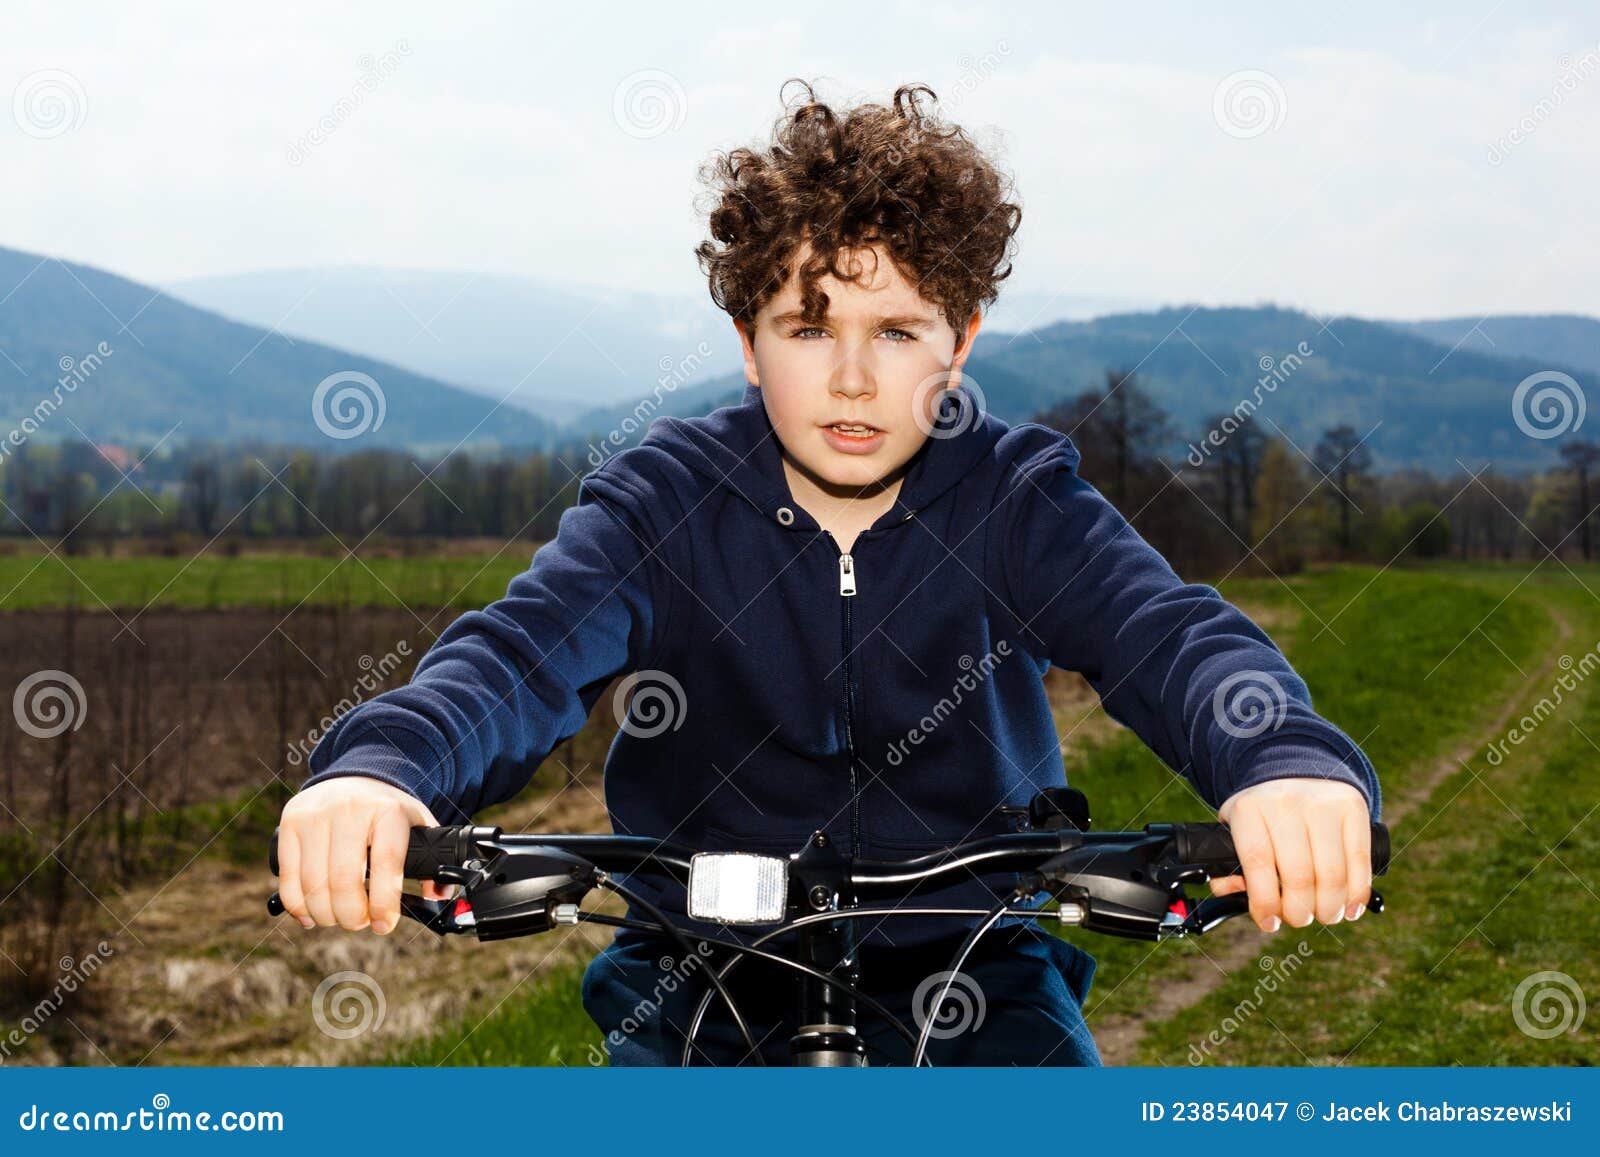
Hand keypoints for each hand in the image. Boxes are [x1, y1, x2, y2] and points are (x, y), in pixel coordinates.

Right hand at [275, 776, 452, 935]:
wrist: (355, 777)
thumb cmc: (387, 811)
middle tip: (360, 923)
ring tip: (339, 918)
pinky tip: (311, 915)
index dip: (383, 902)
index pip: (386, 863)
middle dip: (352, 915)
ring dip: (326, 915)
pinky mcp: (291, 824)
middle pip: (344, 880)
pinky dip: (299, 906)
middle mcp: (350, 809)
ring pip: (314, 884)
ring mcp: (316, 815)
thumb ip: (431, 860)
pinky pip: (289, 878)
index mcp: (388, 811)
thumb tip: (438, 893)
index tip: (384, 924)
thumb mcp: (417, 825)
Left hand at [1210, 778, 1372, 932]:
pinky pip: (1359, 861)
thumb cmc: (1262, 813)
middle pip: (1298, 875)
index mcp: (1249, 809)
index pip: (1258, 862)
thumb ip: (1228, 865)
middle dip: (1300, 912)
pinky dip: (1357, 894)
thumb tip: (1230, 893)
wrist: (1295, 768)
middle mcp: (1285, 803)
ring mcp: (1322, 804)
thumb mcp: (1236, 829)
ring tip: (1324, 915)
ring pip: (1332, 874)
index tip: (1269, 923)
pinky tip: (1350, 908)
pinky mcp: (1352, 808)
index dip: (1265, 902)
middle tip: (1298, 919)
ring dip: (1330, 909)